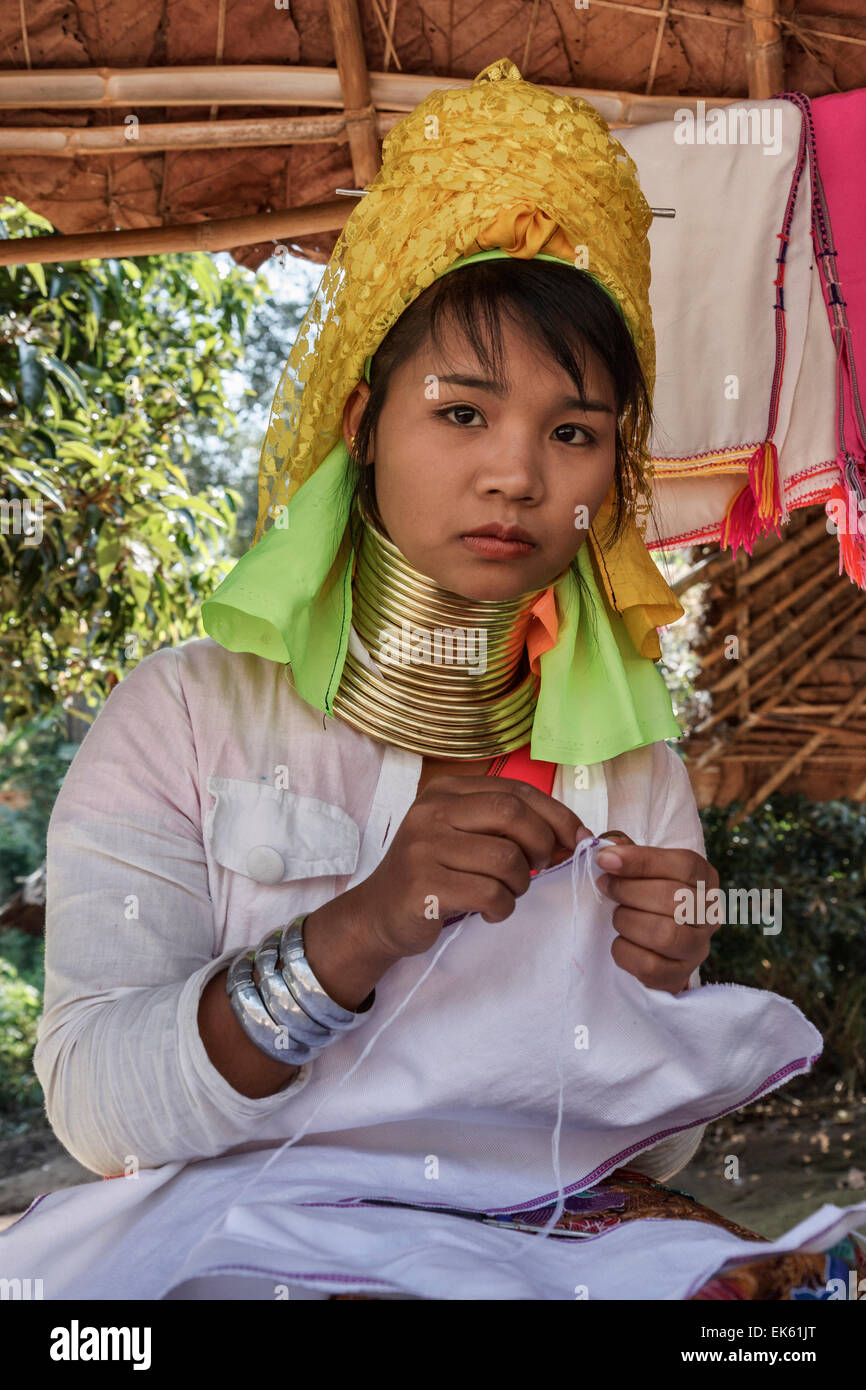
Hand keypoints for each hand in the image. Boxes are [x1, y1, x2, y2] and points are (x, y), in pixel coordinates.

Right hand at [353, 775, 590, 960]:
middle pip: (513, 815)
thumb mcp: (467, 836)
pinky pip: (489, 894)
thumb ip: (511, 827)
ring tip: (506, 892)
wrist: (380, 913)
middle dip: (542, 844)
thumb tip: (576, 835)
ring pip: (506, 859)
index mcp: (446, 790)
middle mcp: (431, 811)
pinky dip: (502, 907)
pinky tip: (489, 911)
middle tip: (539, 868)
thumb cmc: (436, 872)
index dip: (557, 815)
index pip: (516, 791)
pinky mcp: (423, 886)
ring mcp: (424, 847)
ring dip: (521, 883)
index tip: (579, 839)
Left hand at [594, 830, 719, 994]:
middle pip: (675, 899)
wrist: (651, 944)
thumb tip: (607, 849)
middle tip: (605, 887)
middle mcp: (709, 913)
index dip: (642, 861)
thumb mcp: (641, 868)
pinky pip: (650, 966)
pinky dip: (624, 952)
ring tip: (617, 916)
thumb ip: (626, 854)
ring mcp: (698, 948)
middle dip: (629, 891)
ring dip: (628, 922)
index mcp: (704, 879)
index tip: (605, 860)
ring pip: (665, 934)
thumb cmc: (645, 895)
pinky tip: (621, 941)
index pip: (683, 865)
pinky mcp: (680, 976)